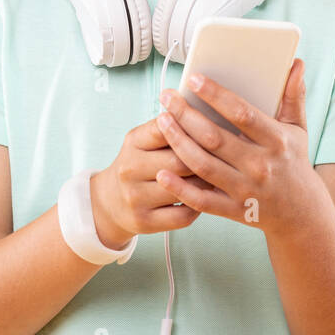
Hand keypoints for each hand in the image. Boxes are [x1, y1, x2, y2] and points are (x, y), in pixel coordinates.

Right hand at [89, 117, 216, 249]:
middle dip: (205, 159)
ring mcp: (135, 197)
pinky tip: (204, 198)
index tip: (213, 127)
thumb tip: (207, 113)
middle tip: (226, 156)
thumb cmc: (139, 164)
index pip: (166, 128)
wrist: (109, 201)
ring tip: (219, 177)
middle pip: (179, 160)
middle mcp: (130, 169)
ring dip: (206, 183)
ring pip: (184, 189)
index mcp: (133, 142)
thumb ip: (169, 127)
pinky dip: (199, 206)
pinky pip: (183, 214)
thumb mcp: (144, 140)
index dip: (192, 127)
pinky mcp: (144, 222)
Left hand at [153, 58, 328, 239]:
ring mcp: (245, 190)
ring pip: (203, 165)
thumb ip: (293, 95)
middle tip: (166, 97)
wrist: (301, 213)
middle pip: (214, 138)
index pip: (242, 113)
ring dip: (178, 142)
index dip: (215, 95)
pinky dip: (179, 188)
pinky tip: (161, 172)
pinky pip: (201, 200)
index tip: (193, 79)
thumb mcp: (298, 129)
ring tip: (162, 121)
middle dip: (186, 115)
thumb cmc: (293, 163)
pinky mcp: (233, 210)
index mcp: (276, 141)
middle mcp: (260, 166)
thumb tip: (296, 63)